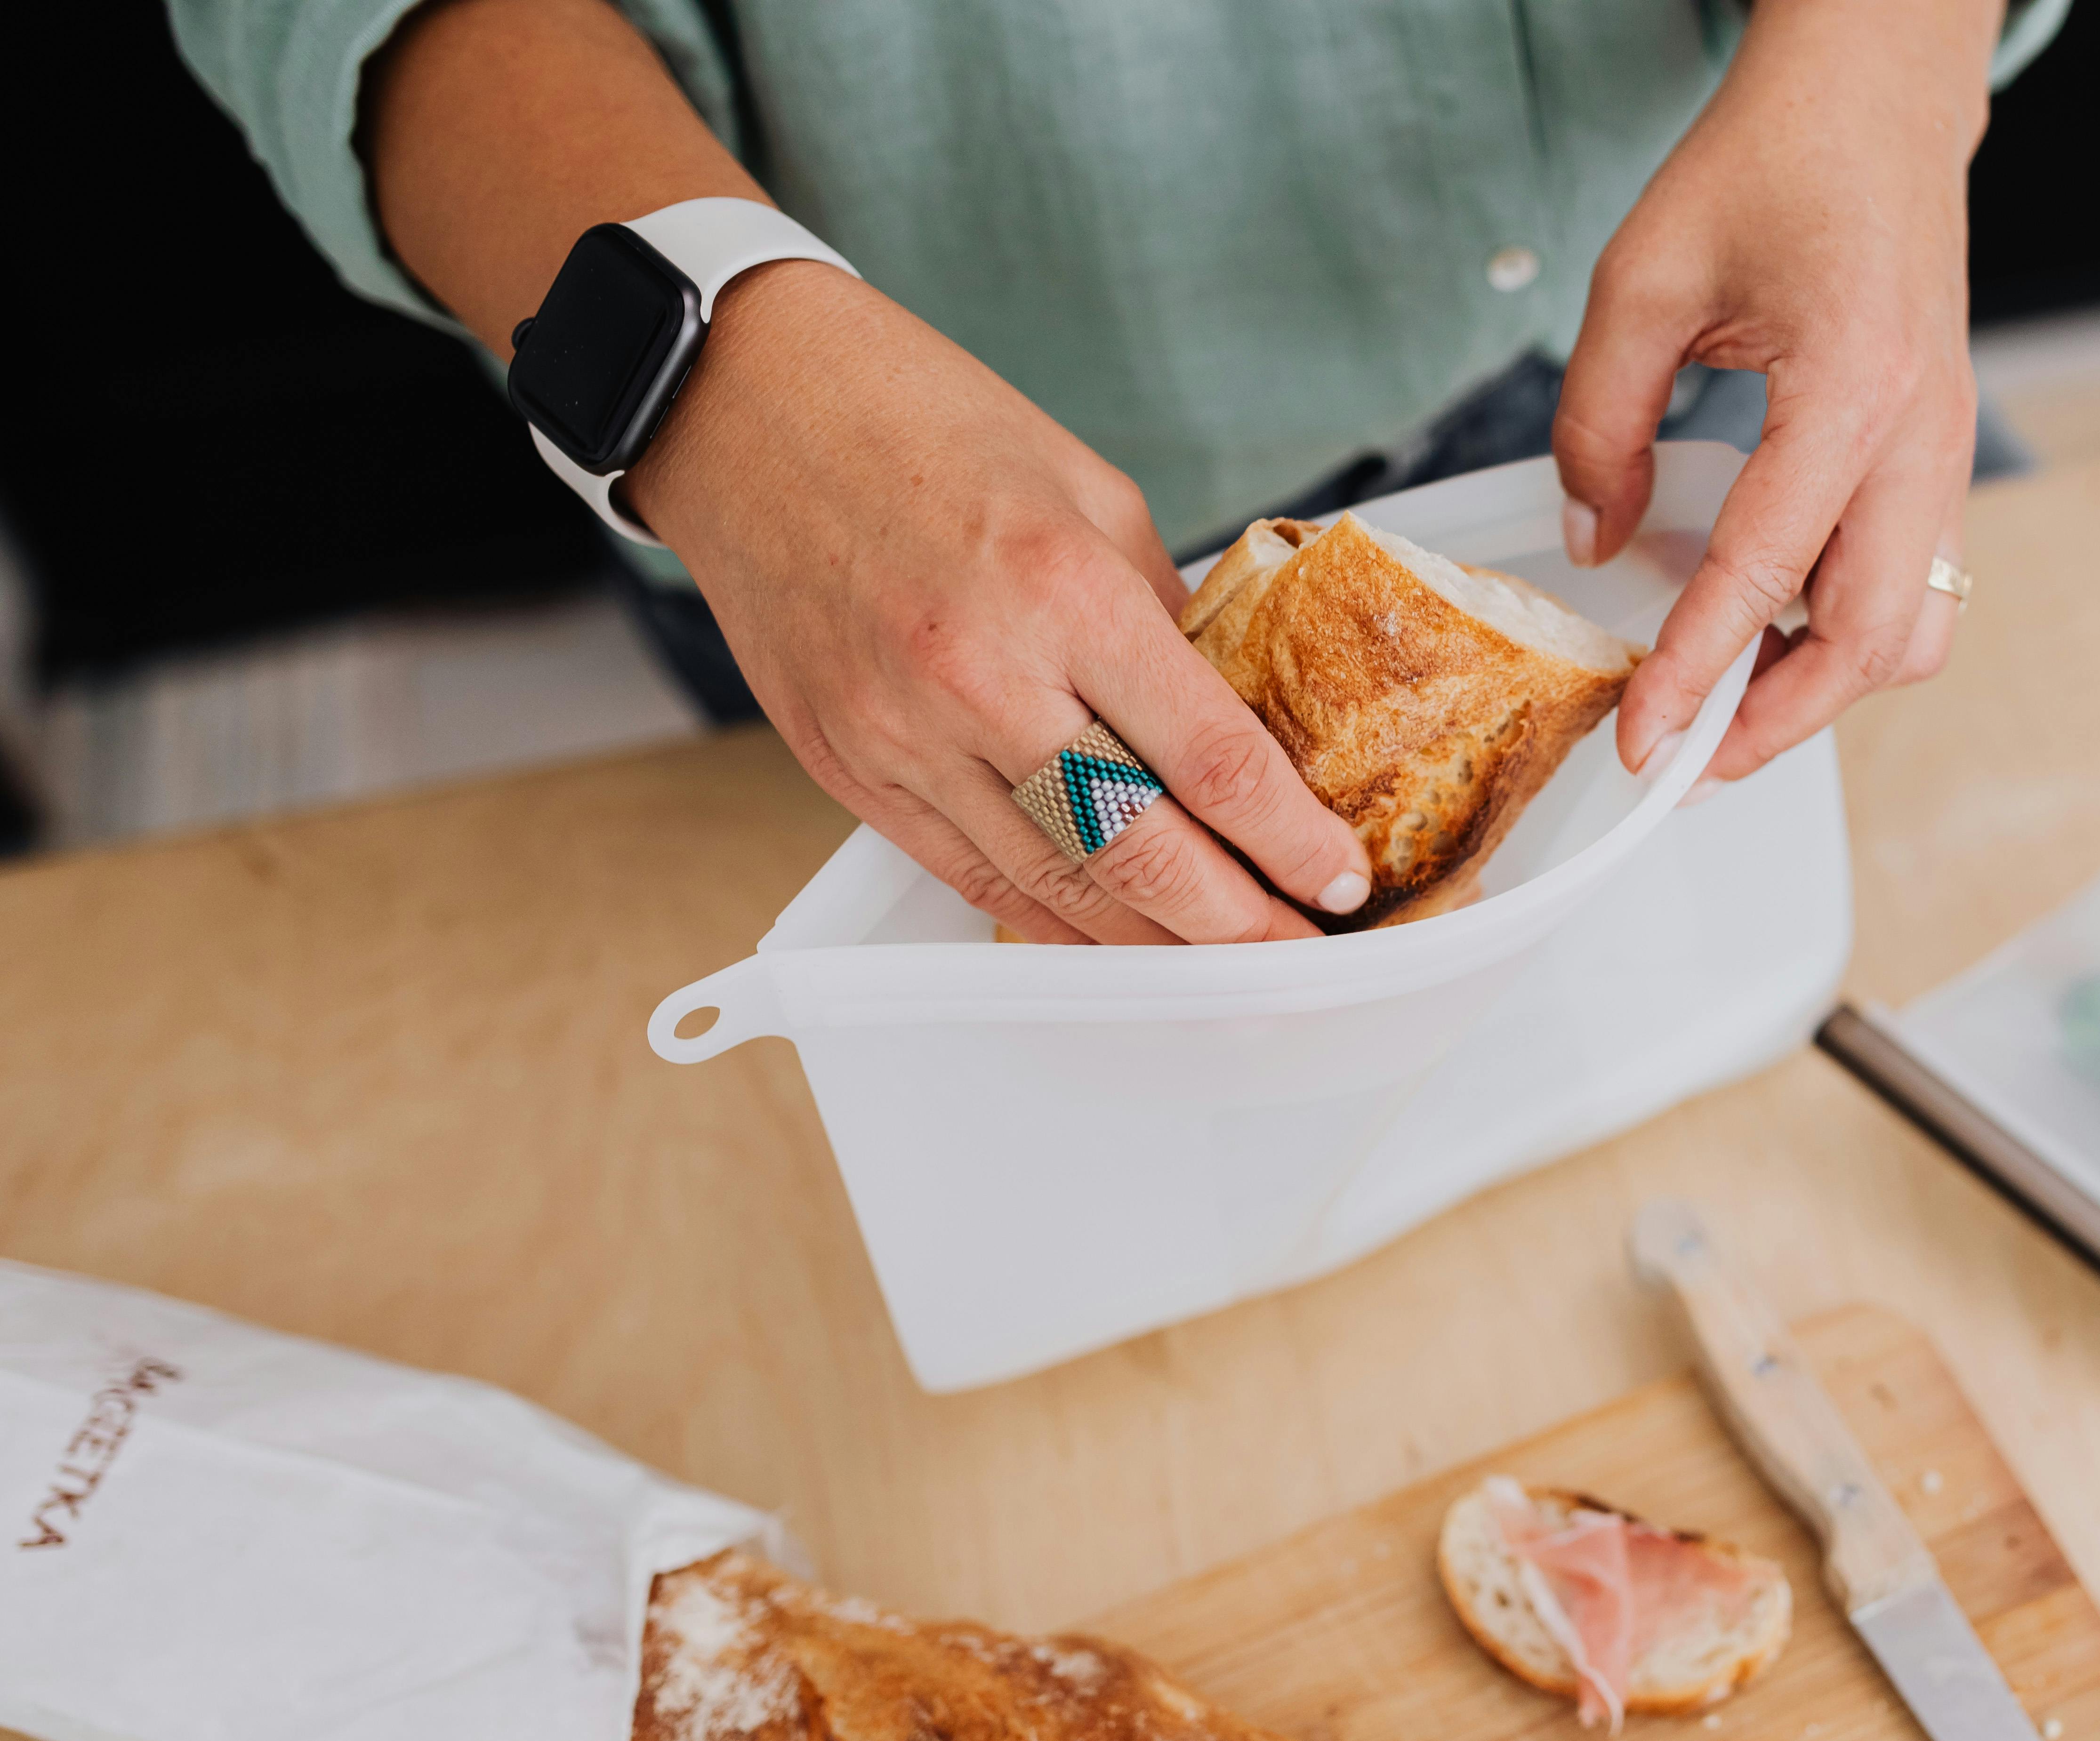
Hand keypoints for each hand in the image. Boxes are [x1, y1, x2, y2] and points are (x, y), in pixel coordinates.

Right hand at [628, 265, 1370, 943]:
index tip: (1339, 878)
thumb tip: (1233, 720)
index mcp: (1063, 591)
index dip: (1291, 842)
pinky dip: (1055, 923)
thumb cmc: (924, 425)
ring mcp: (903, 735)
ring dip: (1154, 945)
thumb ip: (1164, 620)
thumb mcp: (1092, 496)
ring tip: (1226, 966)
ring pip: (1055, 890)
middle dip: (1238, 927)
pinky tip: (1116, 942)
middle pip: (1139, 853)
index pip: (1212, 762)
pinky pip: (970, 880)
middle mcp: (980, 677)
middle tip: (1301, 957)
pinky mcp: (848, 769)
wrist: (748, 404)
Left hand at [1552, 0, 2001, 791]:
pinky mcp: (1944, 454)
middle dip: (1777, 721)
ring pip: (1915, 628)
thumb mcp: (1641, 280)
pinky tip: (1776, 629)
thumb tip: (1597, 542)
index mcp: (1850, 389)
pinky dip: (1850, 632)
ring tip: (1733, 703)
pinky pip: (1920, 582)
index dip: (1697, 673)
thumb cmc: (1773, 160)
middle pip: (1871, 641)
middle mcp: (1922, 436)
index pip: (1765, 574)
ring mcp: (1948, 450)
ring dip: (1826, 686)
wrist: (1874, 96)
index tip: (1643, 742)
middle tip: (1688, 757)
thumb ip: (1600, 421)